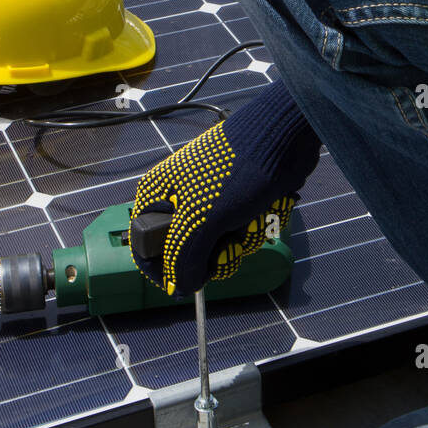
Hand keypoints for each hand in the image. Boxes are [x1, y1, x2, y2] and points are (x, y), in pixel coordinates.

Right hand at [129, 80, 319, 295]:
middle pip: (190, 254)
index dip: (165, 271)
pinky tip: (267, 208)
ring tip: (253, 218)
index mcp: (158, 197)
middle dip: (217, 254)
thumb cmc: (234, 173)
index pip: (145, 249)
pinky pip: (243, 232)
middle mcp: (181, 200)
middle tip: (230, 244)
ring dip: (243, 240)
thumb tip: (180, 289)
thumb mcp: (201, 220)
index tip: (188, 284)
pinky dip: (257, 226)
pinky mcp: (239, 202)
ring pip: (221, 246)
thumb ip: (183, 259)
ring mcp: (212, 202)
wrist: (281, 137)